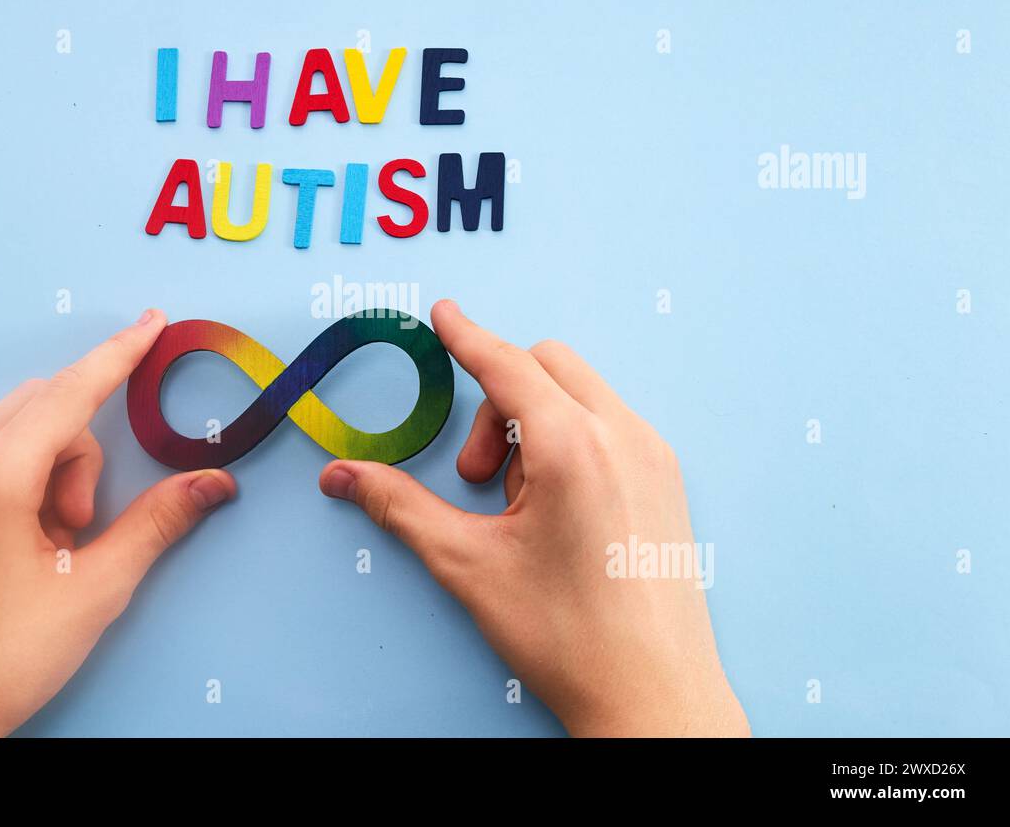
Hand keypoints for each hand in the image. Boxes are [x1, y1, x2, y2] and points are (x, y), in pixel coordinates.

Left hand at [0, 309, 235, 736]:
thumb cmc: (3, 659)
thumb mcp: (96, 590)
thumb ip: (157, 523)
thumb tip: (214, 482)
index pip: (69, 393)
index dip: (117, 355)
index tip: (150, 323)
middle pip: (40, 407)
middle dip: (81, 448)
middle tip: (83, 524)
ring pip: (10, 430)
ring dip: (50, 467)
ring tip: (51, 544)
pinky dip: (17, 479)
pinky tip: (23, 541)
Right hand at [319, 300, 747, 735]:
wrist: (653, 696)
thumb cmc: (568, 635)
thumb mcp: (468, 565)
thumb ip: (400, 507)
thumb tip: (341, 475)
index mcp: (574, 446)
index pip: (506, 364)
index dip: (465, 336)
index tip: (443, 314)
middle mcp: (623, 435)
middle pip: (547, 365)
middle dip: (499, 400)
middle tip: (476, 474)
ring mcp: (654, 455)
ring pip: (581, 393)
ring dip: (536, 423)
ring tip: (520, 506)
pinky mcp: (668, 479)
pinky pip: (609, 424)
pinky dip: (570, 440)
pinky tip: (556, 510)